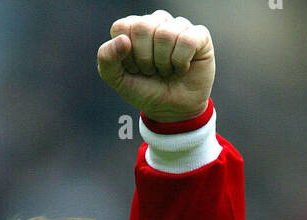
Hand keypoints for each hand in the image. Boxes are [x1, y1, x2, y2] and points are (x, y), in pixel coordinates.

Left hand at [97, 11, 214, 122]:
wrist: (172, 111)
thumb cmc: (145, 91)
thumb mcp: (118, 80)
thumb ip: (107, 59)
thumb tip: (123, 40)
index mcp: (134, 27)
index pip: (122, 27)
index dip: (127, 55)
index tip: (135, 68)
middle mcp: (156, 21)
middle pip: (142, 27)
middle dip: (145, 59)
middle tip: (152, 71)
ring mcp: (178, 25)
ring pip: (165, 34)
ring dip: (164, 63)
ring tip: (167, 70)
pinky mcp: (199, 35)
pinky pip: (186, 40)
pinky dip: (181, 62)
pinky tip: (182, 67)